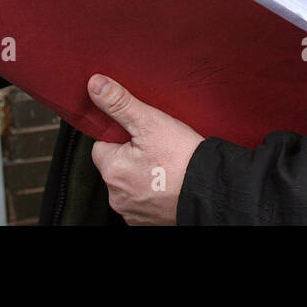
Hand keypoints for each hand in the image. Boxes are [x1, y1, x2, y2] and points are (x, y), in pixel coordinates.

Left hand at [88, 75, 203, 224]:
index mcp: (112, 170)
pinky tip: (168, 183)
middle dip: (131, 157)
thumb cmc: (182, 158)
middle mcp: (116, 195)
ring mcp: (131, 211)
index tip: (139, 135)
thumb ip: (119, 103)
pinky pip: (142, 202)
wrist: (211, 189)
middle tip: (156, 148)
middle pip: (115, 167)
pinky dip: (152, 193)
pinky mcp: (147, 221)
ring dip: (141, 176)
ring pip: (129, 185)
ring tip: (165, 165)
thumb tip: (95, 85)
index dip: (120, 137)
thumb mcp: (149, 122)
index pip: (102, 146)